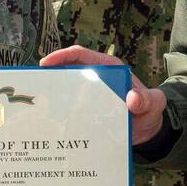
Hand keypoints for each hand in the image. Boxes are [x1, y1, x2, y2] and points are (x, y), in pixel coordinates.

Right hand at [40, 45, 166, 144]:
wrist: (150, 129)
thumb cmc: (151, 109)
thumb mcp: (153, 104)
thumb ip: (146, 100)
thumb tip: (132, 98)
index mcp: (109, 69)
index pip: (81, 56)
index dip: (62, 56)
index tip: (45, 63)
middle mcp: (96, 79)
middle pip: (68, 71)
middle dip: (50, 75)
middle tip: (33, 85)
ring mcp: (91, 95)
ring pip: (67, 90)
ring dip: (52, 94)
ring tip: (35, 104)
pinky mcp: (88, 111)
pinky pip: (71, 109)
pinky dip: (60, 112)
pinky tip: (49, 123)